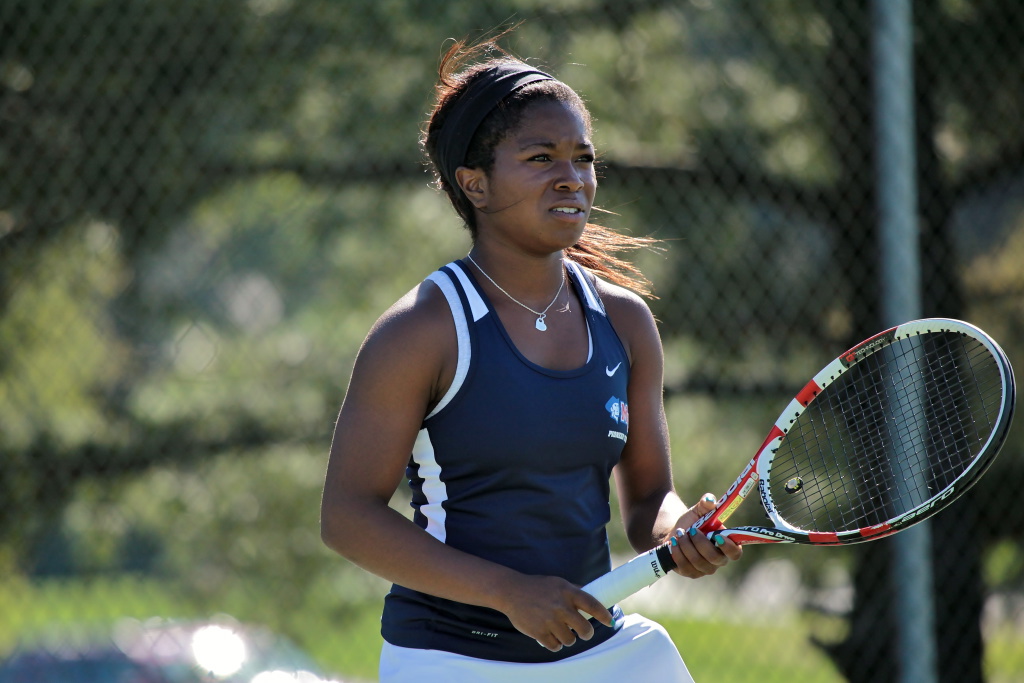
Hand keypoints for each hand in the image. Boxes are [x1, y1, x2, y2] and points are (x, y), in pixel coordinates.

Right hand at [498, 573, 614, 651]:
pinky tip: (551, 636)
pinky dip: (555, 644)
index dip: (603, 615)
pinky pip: (555, 646)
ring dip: (568, 638)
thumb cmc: (538, 587)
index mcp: (567, 592)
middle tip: (584, 633)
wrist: (511, 591)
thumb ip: (574, 591)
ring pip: (570, 640)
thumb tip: (594, 599)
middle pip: (584, 629)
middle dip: (586, 633)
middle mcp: (560, 606)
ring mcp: (549, 620)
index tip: (609, 621)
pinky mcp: (538, 632)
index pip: (592, 604)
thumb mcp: (558, 583)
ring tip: (562, 632)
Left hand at [668, 493, 742, 577]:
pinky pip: (685, 566)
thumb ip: (705, 505)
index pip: (735, 552)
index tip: (717, 536)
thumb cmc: (692, 523)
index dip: (728, 547)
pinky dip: (678, 552)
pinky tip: (674, 542)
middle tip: (691, 530)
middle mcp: (719, 560)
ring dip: (687, 545)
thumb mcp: (698, 512)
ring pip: (698, 561)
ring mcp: (705, 569)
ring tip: (680, 533)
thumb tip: (710, 499)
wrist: (675, 534)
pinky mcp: (691, 573)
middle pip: (714, 558)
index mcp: (727, 545)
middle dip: (700, 543)